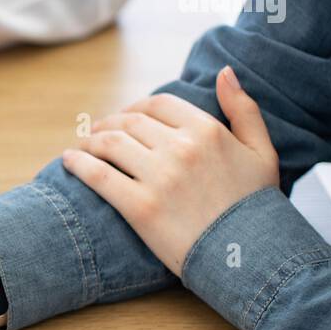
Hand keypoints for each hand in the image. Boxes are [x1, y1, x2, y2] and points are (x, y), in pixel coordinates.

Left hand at [61, 66, 279, 275]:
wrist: (249, 257)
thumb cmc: (256, 206)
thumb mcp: (262, 151)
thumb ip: (243, 109)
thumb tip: (225, 72)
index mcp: (207, 131)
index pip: (157, 104)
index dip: (136, 107)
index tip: (126, 117)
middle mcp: (181, 148)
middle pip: (129, 122)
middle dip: (109, 123)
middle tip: (98, 132)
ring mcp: (159, 177)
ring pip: (109, 144)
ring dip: (90, 141)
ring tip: (82, 147)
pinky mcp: (140, 207)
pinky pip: (98, 175)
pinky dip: (78, 164)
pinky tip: (68, 161)